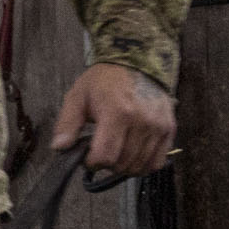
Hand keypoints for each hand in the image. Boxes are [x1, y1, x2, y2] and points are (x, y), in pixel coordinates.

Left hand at [51, 62, 173, 176]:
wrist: (137, 62)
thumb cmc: (104, 81)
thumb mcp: (78, 96)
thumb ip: (67, 123)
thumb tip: (59, 147)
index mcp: (118, 112)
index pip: (105, 156)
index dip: (92, 162)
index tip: (87, 156)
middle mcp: (142, 121)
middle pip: (122, 164)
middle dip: (107, 164)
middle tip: (101, 151)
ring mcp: (158, 126)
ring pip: (139, 166)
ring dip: (124, 166)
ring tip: (116, 151)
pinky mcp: (169, 129)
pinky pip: (157, 162)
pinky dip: (143, 165)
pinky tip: (132, 154)